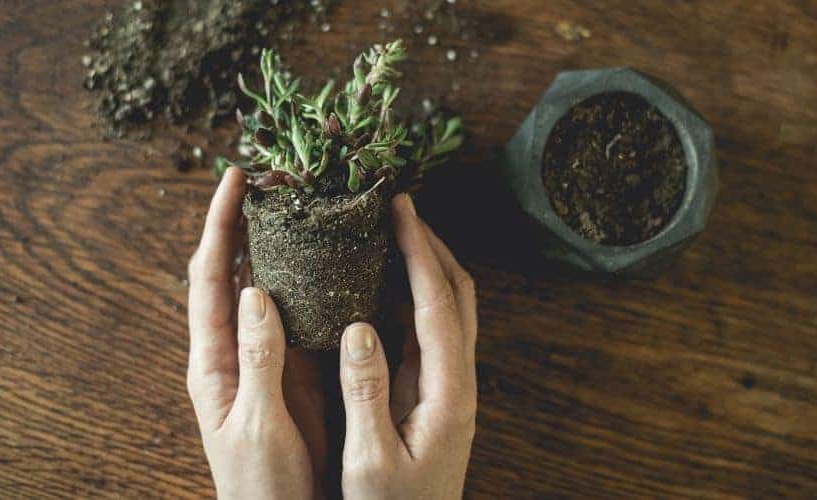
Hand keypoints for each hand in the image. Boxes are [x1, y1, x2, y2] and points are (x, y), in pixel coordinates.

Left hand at [187, 167, 325, 498]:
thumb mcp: (254, 421)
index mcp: (213, 361)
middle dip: (245, 221)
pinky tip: (329, 260)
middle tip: (274, 179)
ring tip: (302, 205)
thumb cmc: (259, 483)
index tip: (236, 179)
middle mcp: (234, 348)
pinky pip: (297, 313)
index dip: (220, 225)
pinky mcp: (292, 367)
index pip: (209, 277)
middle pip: (232, 270)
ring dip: (276, 245)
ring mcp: (263, 355)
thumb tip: (254, 290)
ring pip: (265, 286)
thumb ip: (256, 358)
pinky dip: (307, 281)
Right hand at [339, 194, 477, 498]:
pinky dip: (414, 294)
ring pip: (450, 307)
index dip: (420, 252)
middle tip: (397, 208)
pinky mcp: (435, 392)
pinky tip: (384, 283)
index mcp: (448, 393)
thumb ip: (365, 394)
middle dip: (431, 244)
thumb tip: (358, 328)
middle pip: (457, 294)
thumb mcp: (370, 462)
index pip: (439, 304)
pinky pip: (430, 328)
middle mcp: (458, 380)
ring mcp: (450, 384)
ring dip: (428, 264)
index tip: (400, 210)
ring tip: (392, 232)